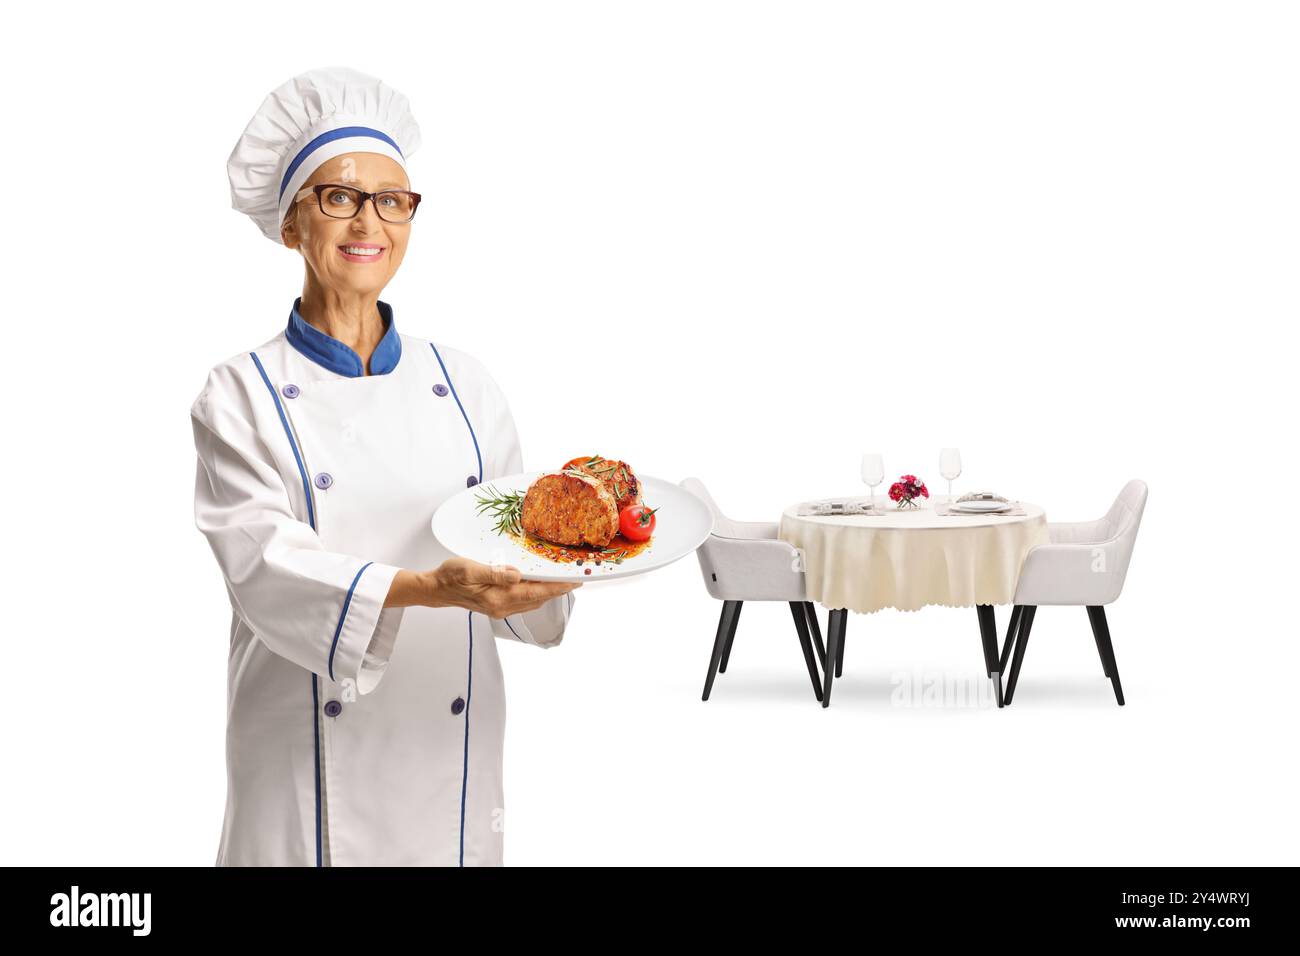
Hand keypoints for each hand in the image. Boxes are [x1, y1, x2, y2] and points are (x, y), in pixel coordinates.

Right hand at [427, 557, 579, 617]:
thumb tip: (517, 575)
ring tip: (561, 580)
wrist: (436, 589)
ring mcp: (500, 609)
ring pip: (532, 601)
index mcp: (498, 598)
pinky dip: (535, 593)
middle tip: (575, 578)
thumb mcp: (470, 569)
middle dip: (557, 590)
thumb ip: (495, 573)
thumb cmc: (450, 576)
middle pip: (538, 599)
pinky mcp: (497, 606)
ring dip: (547, 592)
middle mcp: (501, 607)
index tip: (574, 581)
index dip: (557, 587)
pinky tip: (539, 584)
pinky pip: (523, 601)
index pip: (535, 593)